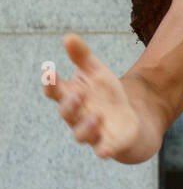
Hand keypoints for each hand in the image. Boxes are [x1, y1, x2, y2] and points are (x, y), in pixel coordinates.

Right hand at [42, 33, 142, 160]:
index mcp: (70, 96)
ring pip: (82, 134)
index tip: (49, 71)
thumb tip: (69, 37)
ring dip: (86, 126)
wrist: (127, 118)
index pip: (54, 90)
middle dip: (70, 105)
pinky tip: (105, 151)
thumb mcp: (96, 72)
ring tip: (95, 117)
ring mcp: (91, 132)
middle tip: (78, 94)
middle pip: (67, 112)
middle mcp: (77, 116)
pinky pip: (102, 150)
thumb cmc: (104, 94)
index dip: (50, 83)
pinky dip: (102, 151)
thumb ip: (82, 57)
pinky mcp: (108, 144)